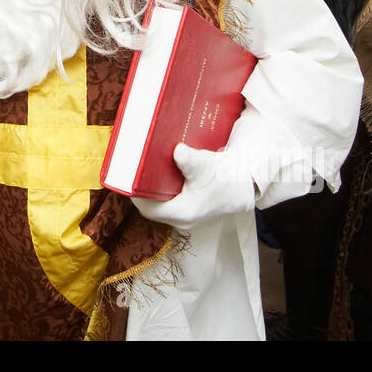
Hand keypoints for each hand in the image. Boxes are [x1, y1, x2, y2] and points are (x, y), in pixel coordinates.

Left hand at [131, 144, 256, 230]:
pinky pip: (168, 201)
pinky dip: (161, 189)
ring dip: (150, 190)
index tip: (127, 178)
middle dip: (140, 190)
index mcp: (183, 213)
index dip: (134, 193)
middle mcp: (182, 219)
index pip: (147, 208)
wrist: (244, 184)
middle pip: (151, 207)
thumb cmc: (225, 178)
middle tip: (131, 172)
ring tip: (141, 172)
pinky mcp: (189, 209)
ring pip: (159, 204)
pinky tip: (158, 174)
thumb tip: (176, 151)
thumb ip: (190, 160)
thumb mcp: (206, 166)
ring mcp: (185, 216)